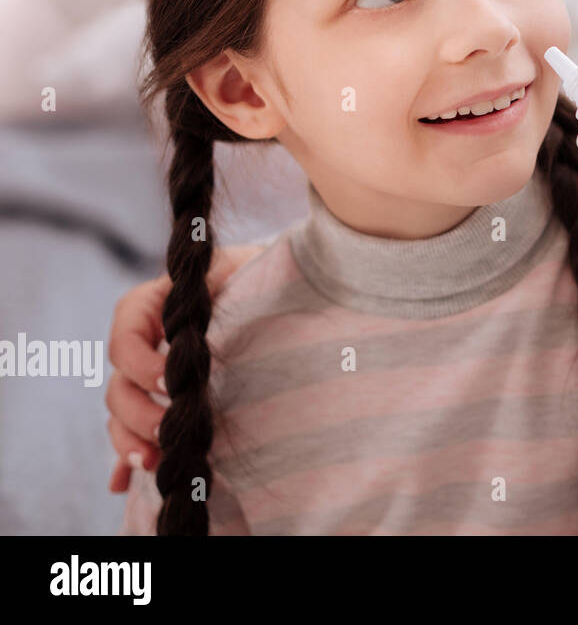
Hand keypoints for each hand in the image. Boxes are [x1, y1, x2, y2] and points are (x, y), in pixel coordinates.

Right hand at [105, 244, 264, 491]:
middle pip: (119, 384)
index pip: (125, 333)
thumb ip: (226, 274)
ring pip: (122, 414)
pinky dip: (129, 458)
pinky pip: (137, 434)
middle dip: (138, 413)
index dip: (140, 362)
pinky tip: (127, 482)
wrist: (284, 293)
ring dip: (132, 441)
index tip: (170, 383)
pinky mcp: (167, 404)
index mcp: (157, 305)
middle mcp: (149, 344)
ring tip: (154, 462)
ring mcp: (153, 378)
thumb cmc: (265, 274)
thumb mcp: (245, 267)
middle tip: (169, 431)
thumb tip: (221, 276)